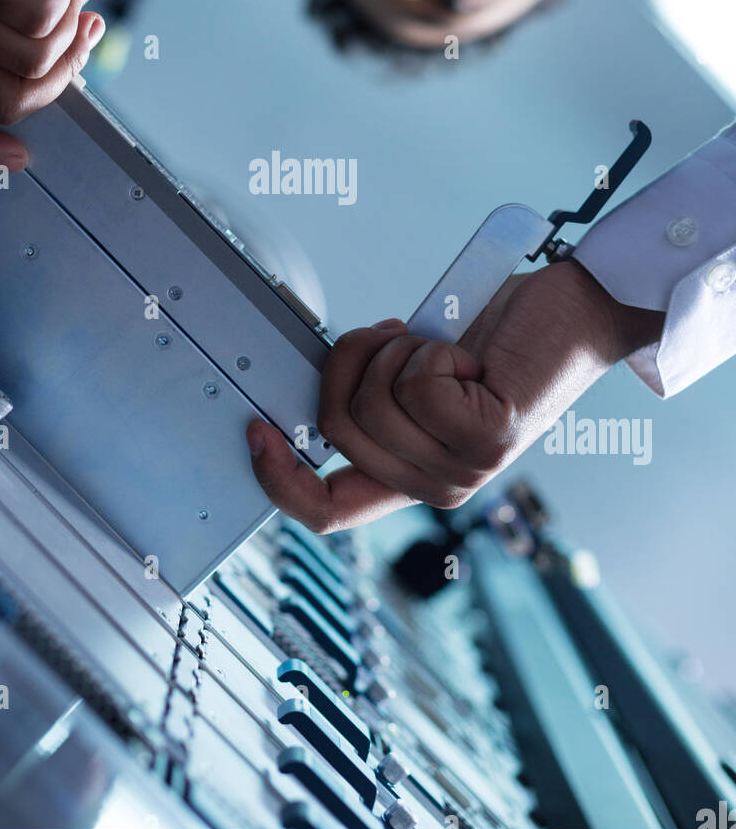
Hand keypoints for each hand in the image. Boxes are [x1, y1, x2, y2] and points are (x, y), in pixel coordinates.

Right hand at [247, 259, 662, 531]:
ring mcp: (465, 471)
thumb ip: (368, 394)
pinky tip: (471, 356)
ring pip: (374, 401)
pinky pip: (416, 382)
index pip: (327, 513)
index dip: (279, 482)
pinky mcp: (490, 439)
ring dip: (399, 350)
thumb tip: (309, 382)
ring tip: (444, 348)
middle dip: (355, 361)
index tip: (258, 431)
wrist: (572, 315)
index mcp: (409, 475)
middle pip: (338, 426)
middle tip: (401, 339)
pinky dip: (433, 347)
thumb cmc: (494, 336)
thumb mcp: (413, 372)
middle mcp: (436, 486)